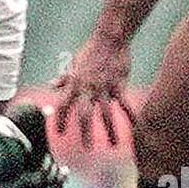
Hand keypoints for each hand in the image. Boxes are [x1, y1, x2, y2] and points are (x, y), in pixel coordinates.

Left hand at [55, 32, 136, 149]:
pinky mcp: (118, 85)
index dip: (61, 119)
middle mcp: (88, 89)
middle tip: (87, 147)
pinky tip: (136, 126)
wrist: (109, 40)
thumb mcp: (74, 65)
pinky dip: (130, 116)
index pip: (64, 105)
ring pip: (106, 114)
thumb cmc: (91, 51)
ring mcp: (103, 88)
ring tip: (112, 145)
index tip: (59, 133)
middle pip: (85, 114)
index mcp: (75, 84)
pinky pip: (124, 104)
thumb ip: (65, 78)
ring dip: (109, 131)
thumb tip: (52, 85)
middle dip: (86, 132)